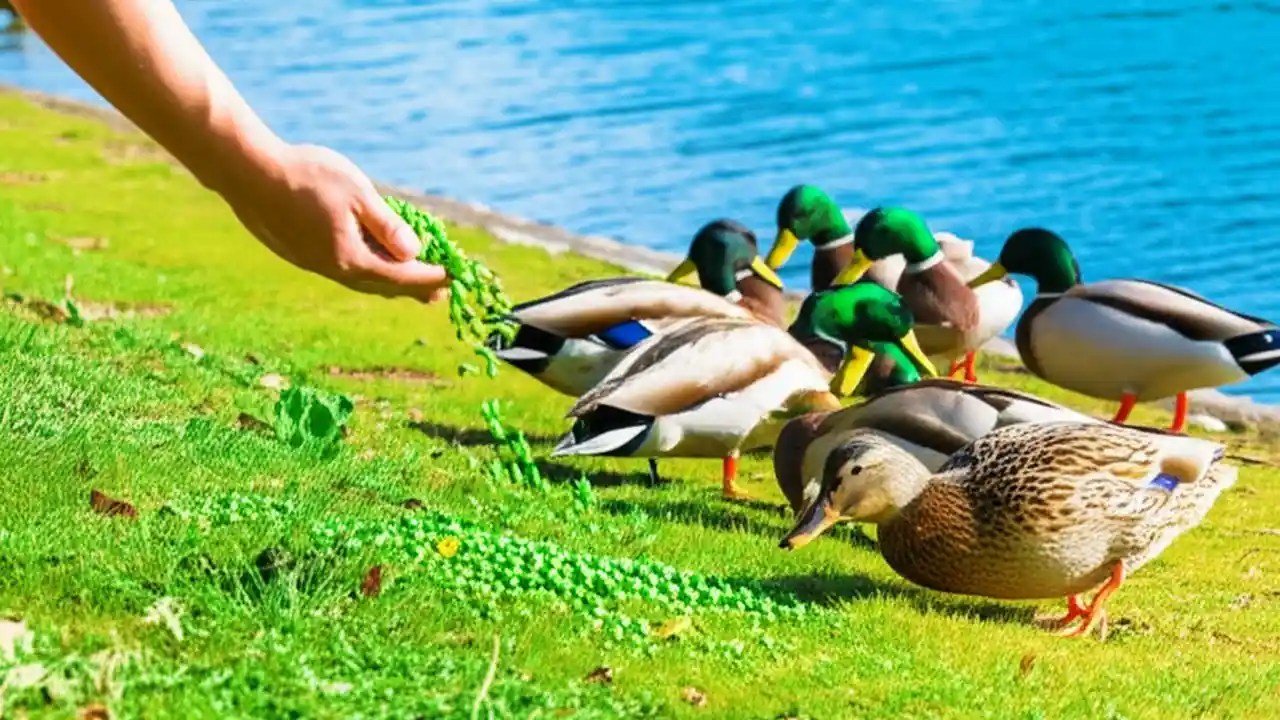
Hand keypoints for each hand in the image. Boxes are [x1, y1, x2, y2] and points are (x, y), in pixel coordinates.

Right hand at [219, 142, 448, 301]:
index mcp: (351, 258)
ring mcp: (313, 264)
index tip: (453, 278)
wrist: (248, 172)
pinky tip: (368, 264)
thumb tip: (415, 253)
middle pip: (383, 286)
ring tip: (409, 286)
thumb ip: (388, 226)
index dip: (430, 277)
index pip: (401, 276)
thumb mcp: (358, 194)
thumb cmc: (307, 176)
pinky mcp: (299, 254)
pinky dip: (365, 271)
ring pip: (360, 280)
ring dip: (388, 283)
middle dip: (413, 288)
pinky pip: (342, 271)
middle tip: (439, 293)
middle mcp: (332, 269)